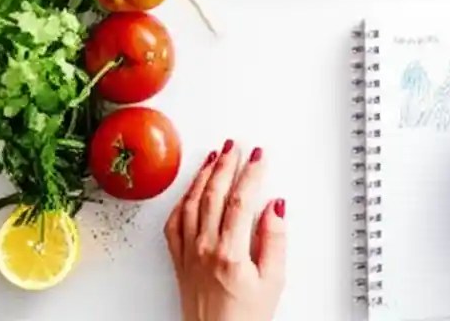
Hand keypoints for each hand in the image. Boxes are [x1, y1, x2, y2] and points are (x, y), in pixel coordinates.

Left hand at [165, 142, 286, 320]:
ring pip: (191, 204)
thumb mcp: (273, 281)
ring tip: (213, 157)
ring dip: (202, 176)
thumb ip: (275, 240)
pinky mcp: (179, 261)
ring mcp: (188, 254)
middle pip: (213, 195)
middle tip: (235, 146)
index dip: (250, 173)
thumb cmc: (246, 318)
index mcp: (230, 253)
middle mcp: (204, 250)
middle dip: (225, 165)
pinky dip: (182, 201)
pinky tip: (190, 190)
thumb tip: (275, 207)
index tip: (259, 156)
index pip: (240, 201)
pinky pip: (174, 223)